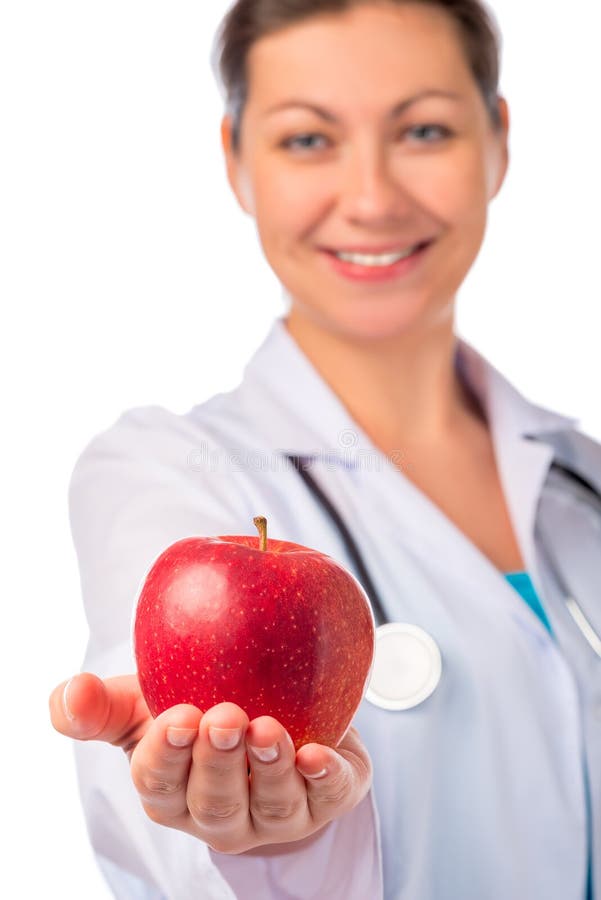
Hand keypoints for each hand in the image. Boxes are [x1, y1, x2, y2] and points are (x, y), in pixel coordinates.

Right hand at [49, 673, 372, 853]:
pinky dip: (324, 779)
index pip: (160, 786)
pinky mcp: (326, 797)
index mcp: (173, 793)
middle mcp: (223, 814)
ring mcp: (276, 813)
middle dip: (218, 763)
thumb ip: (101, 705)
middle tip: (225, 716)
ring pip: (272, 806)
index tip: (178, 716)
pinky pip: (329, 798)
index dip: (167, 755)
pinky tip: (317, 755)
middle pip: (215, 804)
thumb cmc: (197, 705)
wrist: (273, 703)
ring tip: (267, 731)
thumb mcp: (144, 703)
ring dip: (269, 770)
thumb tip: (69, 692)